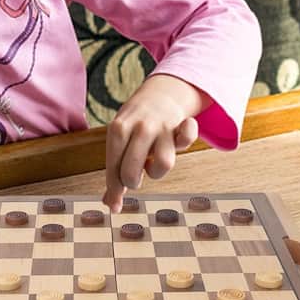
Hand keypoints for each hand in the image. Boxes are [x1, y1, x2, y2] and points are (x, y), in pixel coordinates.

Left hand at [102, 74, 208, 212]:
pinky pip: (188, 135)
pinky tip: (177, 140)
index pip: (113, 170)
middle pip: (132, 172)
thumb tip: (111, 205)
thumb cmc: (135, 125)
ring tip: (152, 161)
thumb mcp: (118, 140)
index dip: (115, 190)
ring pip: (163, 164)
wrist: (160, 94)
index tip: (115, 204)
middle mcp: (139, 128)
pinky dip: (187, 137)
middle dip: (132, 182)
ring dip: (156, 171)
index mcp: (117, 130)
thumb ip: (115, 171)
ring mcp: (162, 127)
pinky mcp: (182, 126)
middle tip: (135, 175)